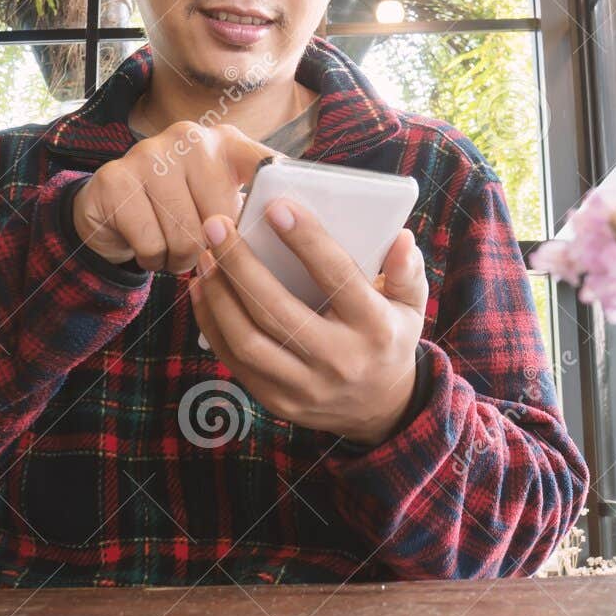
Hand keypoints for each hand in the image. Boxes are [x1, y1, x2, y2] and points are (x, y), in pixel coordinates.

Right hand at [70, 122, 275, 272]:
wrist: (113, 210)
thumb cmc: (180, 210)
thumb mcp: (219, 201)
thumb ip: (251, 209)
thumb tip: (295, 233)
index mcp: (225, 141)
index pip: (264, 164)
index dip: (277, 196)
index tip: (288, 220)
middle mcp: (190, 138)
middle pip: (221, 219)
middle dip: (212, 250)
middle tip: (198, 247)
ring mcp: (149, 154)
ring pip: (185, 236)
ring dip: (180, 259)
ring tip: (172, 247)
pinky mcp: (117, 179)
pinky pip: (151, 244)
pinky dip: (152, 259)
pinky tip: (147, 245)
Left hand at [189, 197, 428, 445]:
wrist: (381, 408)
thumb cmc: (388, 339)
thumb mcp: (411, 305)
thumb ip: (407, 270)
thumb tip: (401, 238)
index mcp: (374, 328)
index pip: (337, 277)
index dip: (305, 240)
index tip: (275, 207)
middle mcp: (339, 361)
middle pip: (277, 310)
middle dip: (240, 265)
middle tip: (217, 226)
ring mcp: (305, 387)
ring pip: (247, 340)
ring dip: (219, 295)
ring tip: (207, 256)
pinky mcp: (278, 402)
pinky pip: (235, 361)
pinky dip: (213, 323)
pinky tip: (205, 289)